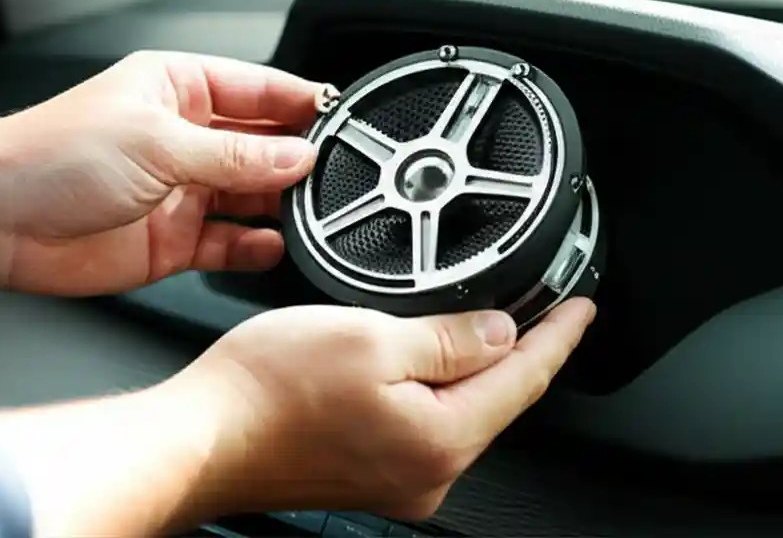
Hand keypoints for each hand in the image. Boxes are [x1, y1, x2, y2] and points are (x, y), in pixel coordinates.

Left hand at [0, 51, 325, 295]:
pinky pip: (230, 243)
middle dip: (297, 161)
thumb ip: (237, 155)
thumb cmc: (53, 156)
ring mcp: (181, 190)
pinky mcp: (173, 241)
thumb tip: (298, 155)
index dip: (302, 105)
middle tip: (333, 176)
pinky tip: (274, 246)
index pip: (260, 89)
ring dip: (280, 206)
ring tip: (309, 214)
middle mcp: (185, 137)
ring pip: (252, 197)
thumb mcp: (160, 142)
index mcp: (179, 89)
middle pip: (263, 145)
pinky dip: (254, 248)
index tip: (343, 122)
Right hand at [168, 297, 596, 521]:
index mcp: (439, 438)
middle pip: (497, 400)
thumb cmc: (267, 390)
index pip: (525, 379)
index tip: (581, 308)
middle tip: (540, 303)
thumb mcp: (372, 336)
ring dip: (474, 366)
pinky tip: (424, 360)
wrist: (200, 438)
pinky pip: (425, 423)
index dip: (559, 335)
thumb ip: (449, 337)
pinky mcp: (370, 475)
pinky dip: (436, 388)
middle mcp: (427, 472)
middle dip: (521, 349)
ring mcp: (398, 480)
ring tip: (479, 320)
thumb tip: (500, 332)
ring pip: (460, 411)